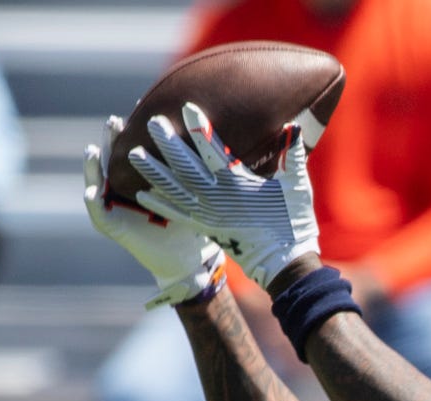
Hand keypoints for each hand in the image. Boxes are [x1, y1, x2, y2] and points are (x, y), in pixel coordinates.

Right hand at [83, 118, 222, 307]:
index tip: (140, 107)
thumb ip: (196, 167)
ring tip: (92, 149)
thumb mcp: (193, 191)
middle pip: (115, 157)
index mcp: (142, 175)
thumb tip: (214, 134)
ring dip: (93, 165)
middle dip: (112, 139)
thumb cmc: (192, 222)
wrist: (186, 259)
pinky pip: (98, 212)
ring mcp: (115, 205)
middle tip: (114, 120)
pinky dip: (94, 201)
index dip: (137, 129)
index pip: (137, 145)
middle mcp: (124, 186)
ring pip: (100, 180)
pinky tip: (93, 191)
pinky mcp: (112, 226)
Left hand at [128, 101, 319, 288]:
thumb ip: (292, 155)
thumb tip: (294, 126)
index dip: (199, 127)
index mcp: (237, 181)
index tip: (186, 107)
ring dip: (153, 171)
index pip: (212, 148)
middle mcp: (217, 196)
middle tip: (152, 122)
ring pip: (173, 188)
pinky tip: (142, 194)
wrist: (284, 262)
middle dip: (167, 143)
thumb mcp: (297, 185)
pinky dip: (159, 204)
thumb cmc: (293, 221)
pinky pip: (176, 215)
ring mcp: (208, 214)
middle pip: (185, 164)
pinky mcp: (205, 229)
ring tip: (134, 154)